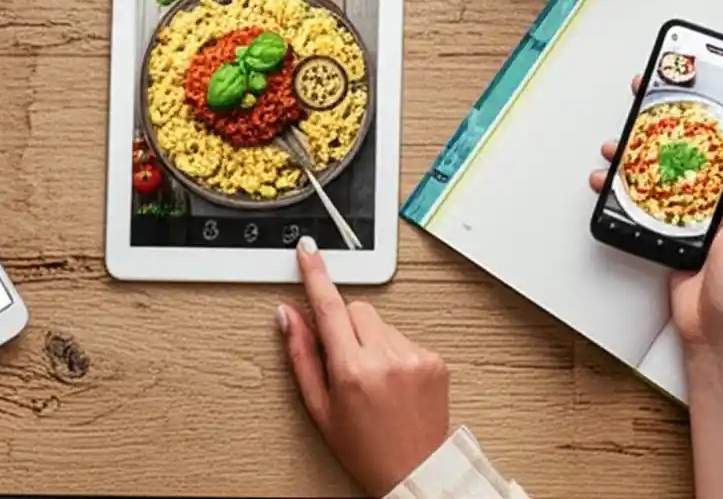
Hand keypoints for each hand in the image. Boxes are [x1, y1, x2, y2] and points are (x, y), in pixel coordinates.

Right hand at [277, 237, 449, 496]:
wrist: (416, 472)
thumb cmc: (365, 449)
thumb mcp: (320, 408)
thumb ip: (301, 355)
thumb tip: (288, 316)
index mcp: (352, 371)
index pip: (328, 307)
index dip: (315, 274)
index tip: (308, 251)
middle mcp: (386, 358)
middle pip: (355, 309)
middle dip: (344, 324)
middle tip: (344, 358)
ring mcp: (415, 356)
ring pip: (380, 322)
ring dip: (371, 339)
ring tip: (373, 379)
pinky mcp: (434, 359)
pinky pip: (404, 336)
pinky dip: (395, 351)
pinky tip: (394, 381)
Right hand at [589, 77, 722, 355]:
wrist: (721, 343)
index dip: (711, 121)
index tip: (692, 95)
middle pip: (690, 158)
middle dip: (663, 132)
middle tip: (642, 108)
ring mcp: (695, 223)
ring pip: (662, 180)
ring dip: (636, 162)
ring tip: (614, 149)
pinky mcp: (671, 240)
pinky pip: (647, 210)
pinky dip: (627, 196)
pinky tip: (612, 186)